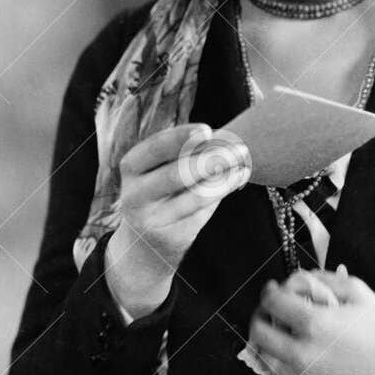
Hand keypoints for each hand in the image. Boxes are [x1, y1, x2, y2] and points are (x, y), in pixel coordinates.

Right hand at [106, 123, 249, 318]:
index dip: (179, 138)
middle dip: (213, 159)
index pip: (154, 148)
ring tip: (243, 163)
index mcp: (131, 166)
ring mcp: (151, 218)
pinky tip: (239, 177)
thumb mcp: (161, 170)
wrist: (144, 245)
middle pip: (177, 173)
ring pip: (196, 194)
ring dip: (225, 176)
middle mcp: (134, 193)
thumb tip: (223, 141)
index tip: (206, 130)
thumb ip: (184, 155)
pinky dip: (224, 189)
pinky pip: (204, 210)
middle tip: (241, 149)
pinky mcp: (170, 236)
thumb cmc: (161, 192)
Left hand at [247, 266, 374, 374]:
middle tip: (269, 311)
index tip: (274, 289)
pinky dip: (277, 365)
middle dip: (261, 315)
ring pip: (263, 358)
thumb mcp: (359, 291)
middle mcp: (302, 353)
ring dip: (266, 342)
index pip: (272, 303)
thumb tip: (299, 279)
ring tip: (279, 334)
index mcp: (315, 323)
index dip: (270, 291)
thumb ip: (324, 279)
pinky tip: (290, 356)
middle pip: (258, 331)